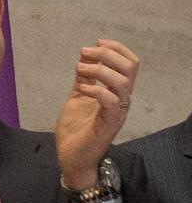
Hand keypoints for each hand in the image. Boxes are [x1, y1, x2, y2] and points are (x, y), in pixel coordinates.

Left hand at [55, 39, 137, 188]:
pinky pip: (112, 101)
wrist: (72, 158)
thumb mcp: (77, 96)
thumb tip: (84, 57)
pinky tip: (81, 88)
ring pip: (123, 82)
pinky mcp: (109, 124)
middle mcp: (121, 100)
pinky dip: (96, 89)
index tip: (95, 43)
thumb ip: (83, 78)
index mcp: (115, 92)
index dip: (116, 48)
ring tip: (80, 69)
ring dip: (100, 69)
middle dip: (107, 54)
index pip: (129, 64)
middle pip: (131, 68)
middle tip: (85, 53)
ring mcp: (117, 112)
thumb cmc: (76, 129)